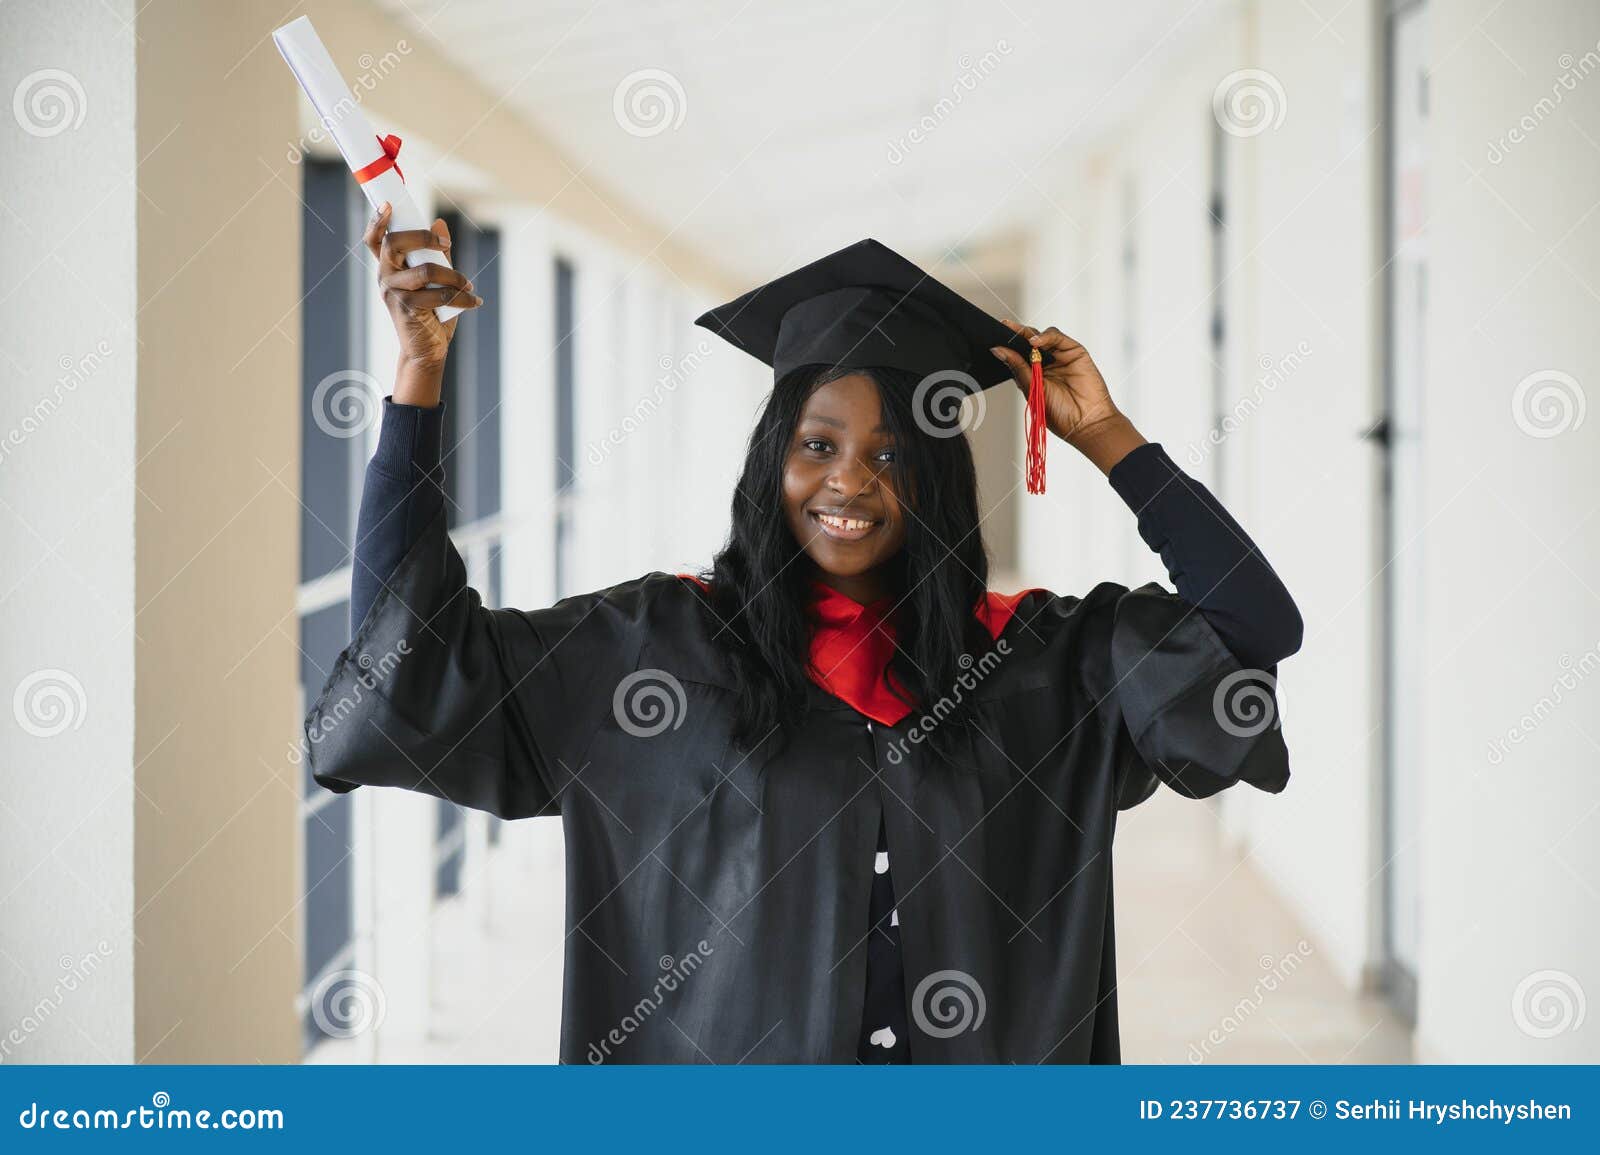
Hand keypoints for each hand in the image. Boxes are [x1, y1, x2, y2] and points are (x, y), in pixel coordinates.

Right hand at [362, 203, 481, 404]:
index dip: (377, 221)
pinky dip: (461, 297)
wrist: (427, 349)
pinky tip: (473, 302)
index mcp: (389, 266)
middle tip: (446, 243)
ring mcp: (393, 292)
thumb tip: (439, 223)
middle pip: (394, 243)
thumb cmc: (431, 312)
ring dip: (454, 275)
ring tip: (468, 286)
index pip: (374, 239)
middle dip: (423, 237)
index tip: (390, 205)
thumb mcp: (435, 279)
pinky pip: (438, 294)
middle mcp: (385, 276)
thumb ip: (436, 253)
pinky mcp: (406, 308)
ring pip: (425, 270)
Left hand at [990, 322, 1123, 442]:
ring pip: (1041, 337)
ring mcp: (1060, 356)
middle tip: (1002, 327)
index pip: (1016, 354)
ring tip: (1021, 338)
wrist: (1086, 423)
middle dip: (1015, 335)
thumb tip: (997, 350)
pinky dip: (1045, 336)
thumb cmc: (1060, 414)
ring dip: (1029, 335)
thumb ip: (1018, 367)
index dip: (1005, 346)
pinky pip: (1057, 337)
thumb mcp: (1032, 389)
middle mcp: (1045, 364)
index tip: (991, 336)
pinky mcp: (1074, 351)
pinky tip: (1035, 341)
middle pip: (1027, 342)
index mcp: (1032, 374)